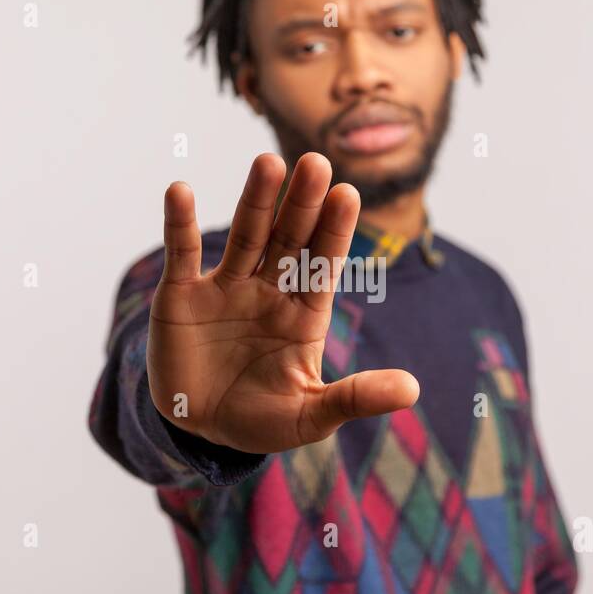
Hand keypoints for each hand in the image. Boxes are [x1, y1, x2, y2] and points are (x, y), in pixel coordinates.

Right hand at [147, 151, 419, 453]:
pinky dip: (180, 224)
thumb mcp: (311, 416)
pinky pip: (182, 253)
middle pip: (290, 238)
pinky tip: (179, 191)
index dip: (335, 231)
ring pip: (246, 235)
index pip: (323, 263)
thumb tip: (413, 390)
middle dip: (302, 203)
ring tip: (268, 163)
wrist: (200, 431)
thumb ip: (356, 398)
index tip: (349, 194)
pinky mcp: (181, 295)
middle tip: (317, 162)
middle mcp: (268, 289)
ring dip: (256, 200)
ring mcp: (226, 287)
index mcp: (304, 312)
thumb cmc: (262, 419)